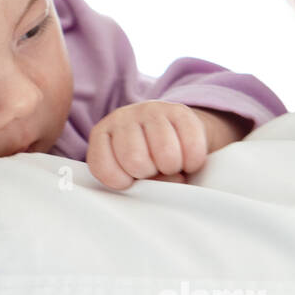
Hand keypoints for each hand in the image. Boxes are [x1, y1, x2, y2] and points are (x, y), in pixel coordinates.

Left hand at [86, 100, 210, 190]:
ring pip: (166, 152)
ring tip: (169, 164)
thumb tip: (167, 182)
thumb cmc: (145, 160)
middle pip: (135, 160)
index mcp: (102, 135)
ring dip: (172, 167)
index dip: (121, 182)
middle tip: (153, 169)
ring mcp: (150, 110)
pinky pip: (191, 144)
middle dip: (148, 173)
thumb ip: (136, 185)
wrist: (172, 133)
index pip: (103, 167)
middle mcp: (122, 118)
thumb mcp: (129, 174)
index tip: (130, 180)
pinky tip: (186, 159)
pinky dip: (193, 160)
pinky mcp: (179, 110)